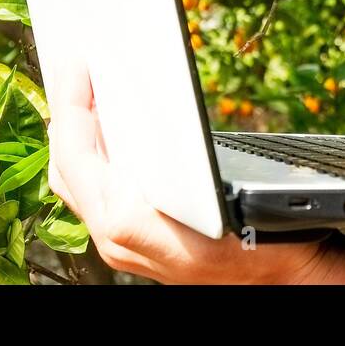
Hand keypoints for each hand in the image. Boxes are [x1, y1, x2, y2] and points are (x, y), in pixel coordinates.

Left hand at [48, 61, 340, 283]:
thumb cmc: (262, 243)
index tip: (75, 66)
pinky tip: (103, 126)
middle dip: (65, 112)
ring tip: (80, 88)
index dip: (72, 109)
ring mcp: (119, 246)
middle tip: (70, 64)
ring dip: (74, 131)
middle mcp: (116, 242)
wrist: (279, 280)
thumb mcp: (232, 198)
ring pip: (73, 181)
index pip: (79, 161)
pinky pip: (90, 192)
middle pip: (66, 168)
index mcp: (133, 228)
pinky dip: (89, 152)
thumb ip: (191, 161)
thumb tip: (152, 114)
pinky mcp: (129, 243)